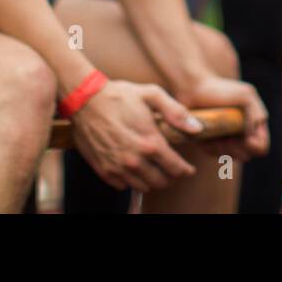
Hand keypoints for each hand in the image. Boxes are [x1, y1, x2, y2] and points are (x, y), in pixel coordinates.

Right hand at [69, 79, 200, 191]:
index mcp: (150, 142)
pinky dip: (131, 180)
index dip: (185, 170)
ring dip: (152, 181)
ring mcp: (117, 167)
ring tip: (154, 169)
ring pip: (143, 187)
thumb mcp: (152, 95)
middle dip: (170, 177)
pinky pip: (123, 186)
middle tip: (171, 168)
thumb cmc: (119, 95)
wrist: (85, 100)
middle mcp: (134, 159)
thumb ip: (176, 113)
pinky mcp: (103, 169)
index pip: (175, 168)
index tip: (188, 169)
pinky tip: (133, 167)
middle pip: (161, 182)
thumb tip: (196, 128)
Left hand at [177, 72, 269, 162]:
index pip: (262, 147)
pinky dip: (211, 146)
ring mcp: (226, 140)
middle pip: (246, 156)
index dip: (255, 146)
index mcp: (254, 124)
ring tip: (215, 130)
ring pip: (229, 157)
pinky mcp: (210, 143)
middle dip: (237, 148)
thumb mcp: (246, 96)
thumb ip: (257, 114)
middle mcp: (242, 134)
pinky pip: (214, 154)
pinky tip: (207, 133)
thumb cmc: (220, 89)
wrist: (194, 88)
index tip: (245, 137)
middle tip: (227, 134)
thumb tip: (252, 136)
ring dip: (223, 147)